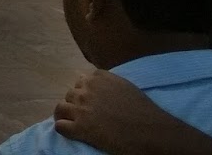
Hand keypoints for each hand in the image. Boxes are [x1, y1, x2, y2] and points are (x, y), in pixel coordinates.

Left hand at [53, 69, 211, 154]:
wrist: (151, 132)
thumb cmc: (144, 111)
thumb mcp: (125, 86)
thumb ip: (107, 83)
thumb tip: (98, 85)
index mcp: (98, 78)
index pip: (81, 81)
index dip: (85, 92)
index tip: (92, 101)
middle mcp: (86, 90)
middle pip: (71, 94)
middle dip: (77, 103)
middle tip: (87, 114)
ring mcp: (81, 109)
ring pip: (61, 108)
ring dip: (67, 114)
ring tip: (75, 122)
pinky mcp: (80, 128)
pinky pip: (60, 126)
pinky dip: (63, 129)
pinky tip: (71, 132)